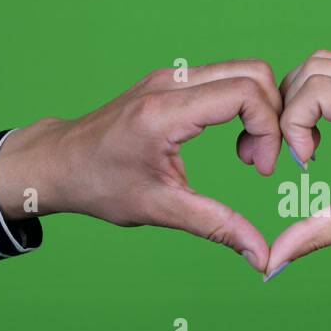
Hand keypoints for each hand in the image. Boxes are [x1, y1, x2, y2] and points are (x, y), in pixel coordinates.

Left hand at [0, 59, 283, 271]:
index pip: (244, 94)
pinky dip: (244, 108)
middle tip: (261, 161)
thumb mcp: (160, 210)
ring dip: (260, 112)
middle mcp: (170, 83)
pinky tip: (234, 144)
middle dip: (273, 117)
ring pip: (242, 73)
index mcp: (165, 112)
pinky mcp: (173, 82)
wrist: (57, 163)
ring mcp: (171, 77)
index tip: (261, 169)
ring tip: (248, 156)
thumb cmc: (99, 186)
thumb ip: (217, 227)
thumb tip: (261, 257)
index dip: (269, 129)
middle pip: (252, 73)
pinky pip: (226, 80)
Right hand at [266, 50, 330, 277]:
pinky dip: (315, 93)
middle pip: (314, 68)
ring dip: (300, 97)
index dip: (294, 123)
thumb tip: (274, 259)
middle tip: (296, 151)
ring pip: (321, 62)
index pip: (319, 90)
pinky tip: (320, 131)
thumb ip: (318, 233)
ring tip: (305, 141)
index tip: (304, 161)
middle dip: (290, 107)